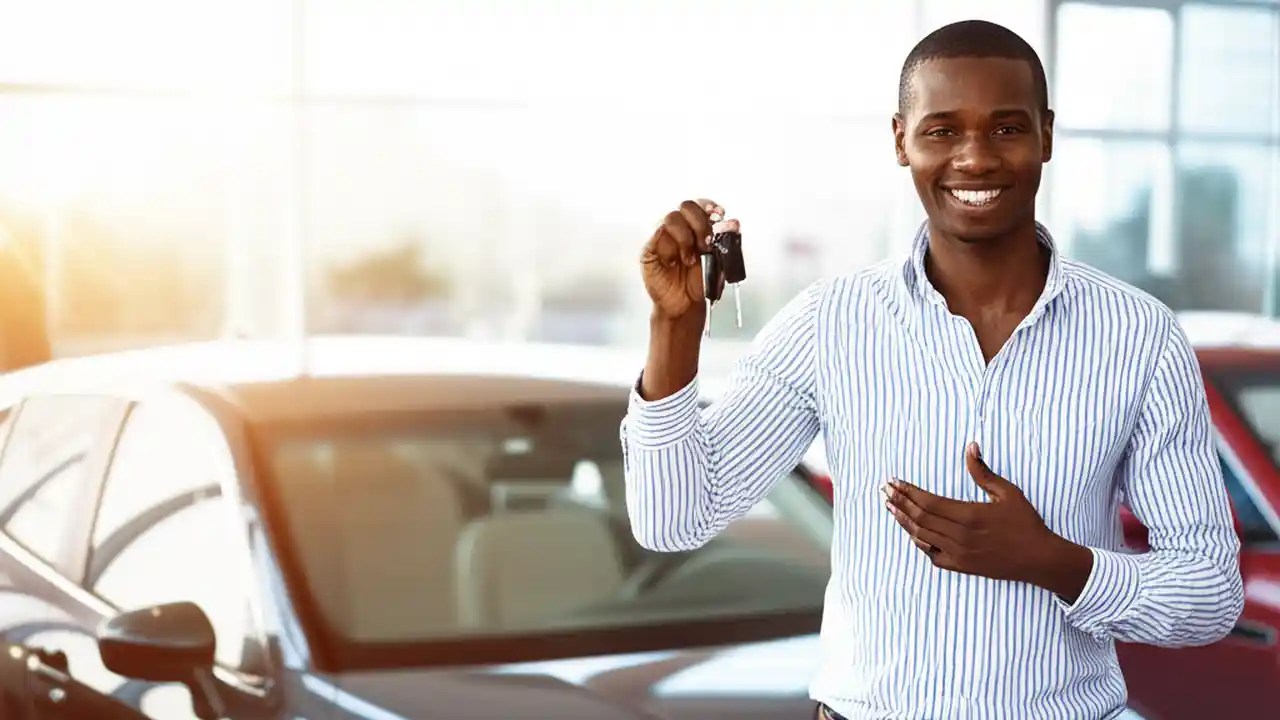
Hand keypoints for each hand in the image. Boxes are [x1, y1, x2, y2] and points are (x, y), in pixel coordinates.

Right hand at [641, 199, 739, 321]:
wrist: (685, 305)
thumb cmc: (699, 283)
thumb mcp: (720, 262)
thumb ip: (727, 242)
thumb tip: (733, 223)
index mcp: (697, 227)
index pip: (702, 204)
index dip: (710, 207)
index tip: (718, 217)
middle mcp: (681, 229)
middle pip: (687, 206)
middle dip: (700, 224)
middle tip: (705, 245)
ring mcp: (664, 237)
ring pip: (672, 217)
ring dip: (685, 238)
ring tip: (690, 259)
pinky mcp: (650, 248)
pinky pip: (658, 235)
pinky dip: (670, 249)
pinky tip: (674, 262)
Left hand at [883, 442, 1090, 597]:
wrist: (1040, 559)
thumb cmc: (1027, 523)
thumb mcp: (1008, 493)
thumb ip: (983, 472)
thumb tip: (970, 447)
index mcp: (969, 515)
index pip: (928, 501)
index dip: (908, 491)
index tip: (895, 481)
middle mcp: (960, 536)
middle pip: (920, 517)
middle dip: (900, 502)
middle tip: (885, 490)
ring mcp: (959, 554)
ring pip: (922, 536)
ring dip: (904, 521)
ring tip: (890, 507)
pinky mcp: (962, 567)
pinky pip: (933, 556)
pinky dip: (920, 543)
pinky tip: (912, 533)